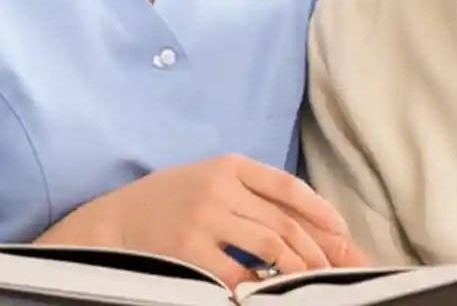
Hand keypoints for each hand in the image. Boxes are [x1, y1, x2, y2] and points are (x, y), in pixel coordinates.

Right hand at [44, 155, 368, 287]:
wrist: (114, 221)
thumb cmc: (170, 202)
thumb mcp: (209, 180)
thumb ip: (250, 193)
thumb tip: (306, 222)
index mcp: (229, 165)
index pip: (287, 185)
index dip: (320, 209)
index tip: (341, 231)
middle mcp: (219, 186)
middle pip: (284, 220)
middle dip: (315, 247)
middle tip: (332, 268)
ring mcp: (204, 218)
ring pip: (270, 244)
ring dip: (296, 267)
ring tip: (307, 281)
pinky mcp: (190, 249)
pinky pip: (238, 272)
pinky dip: (259, 285)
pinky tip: (267, 291)